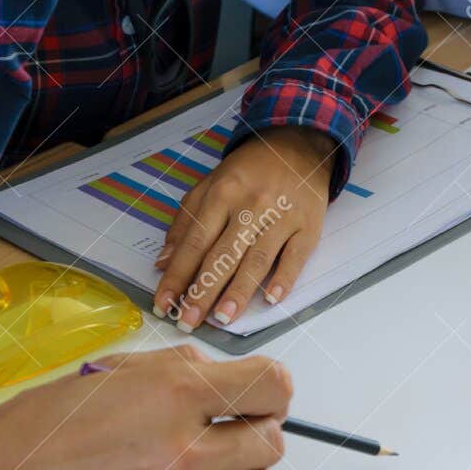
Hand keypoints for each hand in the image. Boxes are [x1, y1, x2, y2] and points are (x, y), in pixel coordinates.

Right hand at [0, 346, 291, 469]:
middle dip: (257, 431)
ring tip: (216, 469)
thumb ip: (171, 369)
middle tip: (228, 429)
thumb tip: (213, 372)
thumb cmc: (30, 432)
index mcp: (174, 395)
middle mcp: (188, 450)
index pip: (274, 386)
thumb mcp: (103, 373)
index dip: (270, 388)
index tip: (257, 393)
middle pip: (274, 442)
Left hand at [152, 127, 334, 329]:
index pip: (194, 243)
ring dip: (239, 292)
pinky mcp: (307, 227)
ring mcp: (281, 217)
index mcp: (221, 195)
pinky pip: (294, 257)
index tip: (163, 304)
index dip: (177, 276)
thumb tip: (163, 262)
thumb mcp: (210, 186)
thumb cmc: (248, 172)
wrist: (297, 147)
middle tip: (188, 322)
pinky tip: (271, 299)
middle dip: (202, 292)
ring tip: (222, 319)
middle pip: (222, 256)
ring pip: (256, 260)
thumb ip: (185, 223)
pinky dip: (284, 279)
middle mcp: (249, 207)